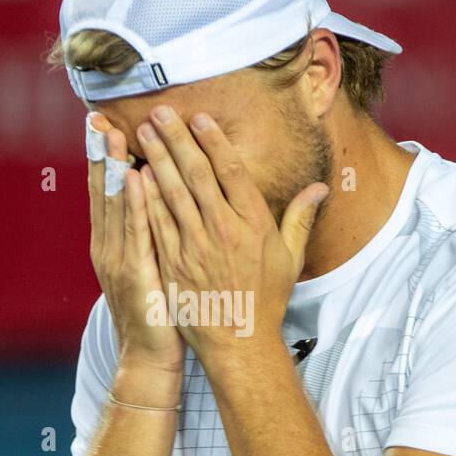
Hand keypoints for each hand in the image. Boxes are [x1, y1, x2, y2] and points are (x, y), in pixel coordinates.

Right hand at [87, 113, 184, 375]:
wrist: (149, 358)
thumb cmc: (158, 313)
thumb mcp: (149, 268)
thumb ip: (148, 236)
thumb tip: (157, 203)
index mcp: (113, 245)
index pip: (108, 193)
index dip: (104, 159)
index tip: (102, 124)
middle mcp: (108, 248)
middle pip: (103, 192)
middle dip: (100, 154)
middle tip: (97, 117)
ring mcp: (118, 260)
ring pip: (115, 205)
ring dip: (114, 168)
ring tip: (112, 134)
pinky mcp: (134, 272)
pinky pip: (136, 230)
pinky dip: (134, 201)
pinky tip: (136, 176)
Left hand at [134, 105, 327, 366]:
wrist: (239, 343)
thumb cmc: (265, 299)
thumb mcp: (290, 258)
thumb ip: (300, 218)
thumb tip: (320, 188)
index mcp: (254, 225)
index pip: (232, 172)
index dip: (214, 142)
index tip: (199, 118)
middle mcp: (223, 231)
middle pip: (197, 175)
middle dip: (176, 139)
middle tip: (160, 112)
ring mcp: (195, 248)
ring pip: (171, 193)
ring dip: (156, 159)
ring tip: (141, 133)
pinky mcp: (172, 263)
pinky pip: (156, 223)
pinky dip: (144, 197)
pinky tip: (134, 175)